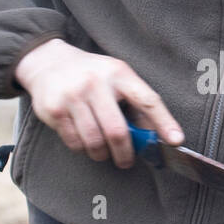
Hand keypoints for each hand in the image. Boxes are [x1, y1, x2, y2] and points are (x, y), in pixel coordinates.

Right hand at [14, 39, 183, 167]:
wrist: (48, 62)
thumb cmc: (91, 75)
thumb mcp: (116, 78)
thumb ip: (134, 104)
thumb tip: (154, 136)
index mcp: (119, 73)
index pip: (147, 100)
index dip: (164, 122)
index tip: (176, 140)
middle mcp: (96, 83)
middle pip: (117, 131)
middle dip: (125, 153)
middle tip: (126, 161)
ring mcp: (73, 96)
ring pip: (94, 141)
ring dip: (102, 154)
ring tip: (103, 151)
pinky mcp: (54, 110)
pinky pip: (74, 143)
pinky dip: (82, 148)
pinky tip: (83, 140)